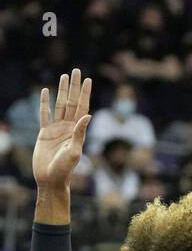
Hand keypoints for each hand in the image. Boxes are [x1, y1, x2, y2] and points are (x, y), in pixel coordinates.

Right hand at [33, 69, 91, 187]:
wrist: (51, 179)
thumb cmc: (65, 169)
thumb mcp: (74, 151)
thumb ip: (80, 133)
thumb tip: (88, 115)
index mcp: (77, 130)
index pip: (83, 107)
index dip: (85, 93)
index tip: (88, 80)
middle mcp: (68, 127)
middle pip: (72, 102)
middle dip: (74, 87)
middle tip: (76, 70)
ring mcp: (56, 129)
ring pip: (59, 104)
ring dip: (62, 90)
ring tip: (65, 76)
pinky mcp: (45, 132)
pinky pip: (44, 114)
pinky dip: (44, 102)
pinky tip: (45, 91)